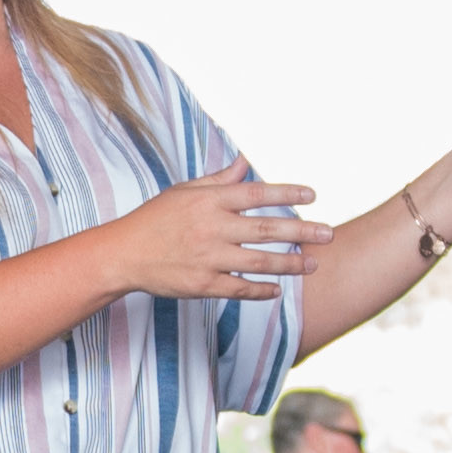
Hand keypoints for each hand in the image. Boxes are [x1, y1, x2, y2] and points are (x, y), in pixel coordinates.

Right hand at [107, 170, 315, 306]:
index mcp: (208, 201)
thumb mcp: (183, 192)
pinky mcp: (202, 284)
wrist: (123, 254)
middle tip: (329, 233)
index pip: (256, 194)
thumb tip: (245, 162)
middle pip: (265, 229)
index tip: (312, 196)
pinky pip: (239, 288)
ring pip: (258, 261)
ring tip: (313, 264)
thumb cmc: (155, 219)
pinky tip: (277, 289)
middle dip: (301, 231)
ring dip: (289, 263)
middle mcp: (211, 228)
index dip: (286, 194)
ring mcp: (207, 258)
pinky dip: (260, 290)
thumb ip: (218, 180)